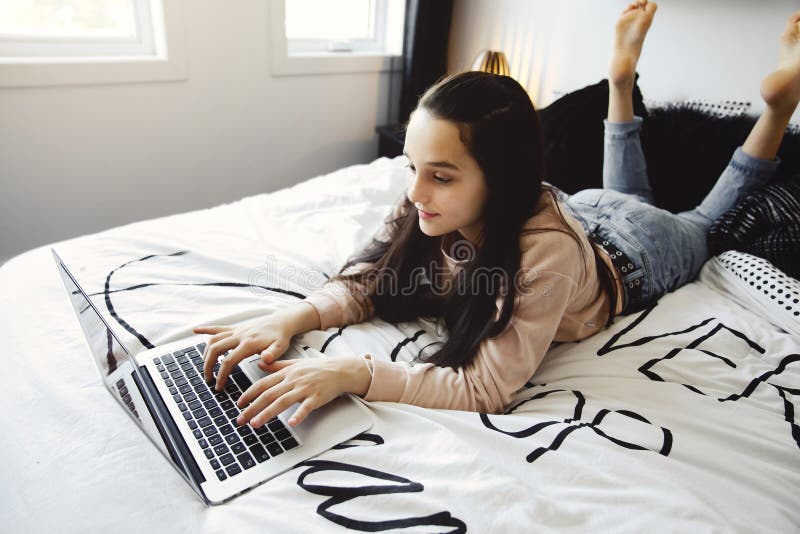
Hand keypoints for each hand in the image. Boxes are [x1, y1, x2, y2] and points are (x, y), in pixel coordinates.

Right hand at [194, 316, 294, 390]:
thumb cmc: (281, 336)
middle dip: (208, 365)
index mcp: (248, 343)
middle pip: (215, 349)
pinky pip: (218, 328)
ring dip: (206, 353)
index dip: (221, 375)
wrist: (282, 321)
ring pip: (214, 340)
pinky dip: (206, 329)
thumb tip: (265, 359)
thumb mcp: (281, 347)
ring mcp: (236, 331)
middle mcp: (239, 335)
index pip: (228, 360)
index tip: (218, 386)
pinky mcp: (236, 328)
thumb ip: (273, 354)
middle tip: (208, 379)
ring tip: (205, 366)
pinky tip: (195, 330)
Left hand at [235, 355, 370, 427]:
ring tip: (255, 424)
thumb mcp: (295, 363)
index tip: (239, 404)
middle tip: (240, 419)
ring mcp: (305, 388)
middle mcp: (293, 380)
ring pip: (282, 401)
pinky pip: (307, 407)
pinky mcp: (317, 397)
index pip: (263, 384)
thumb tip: (260, 364)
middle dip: (252, 408)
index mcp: (286, 373)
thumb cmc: (318, 368)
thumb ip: (277, 366)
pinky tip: (292, 423)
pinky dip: (299, 414)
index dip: (249, 394)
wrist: (341, 369)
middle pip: (268, 395)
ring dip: (267, 413)